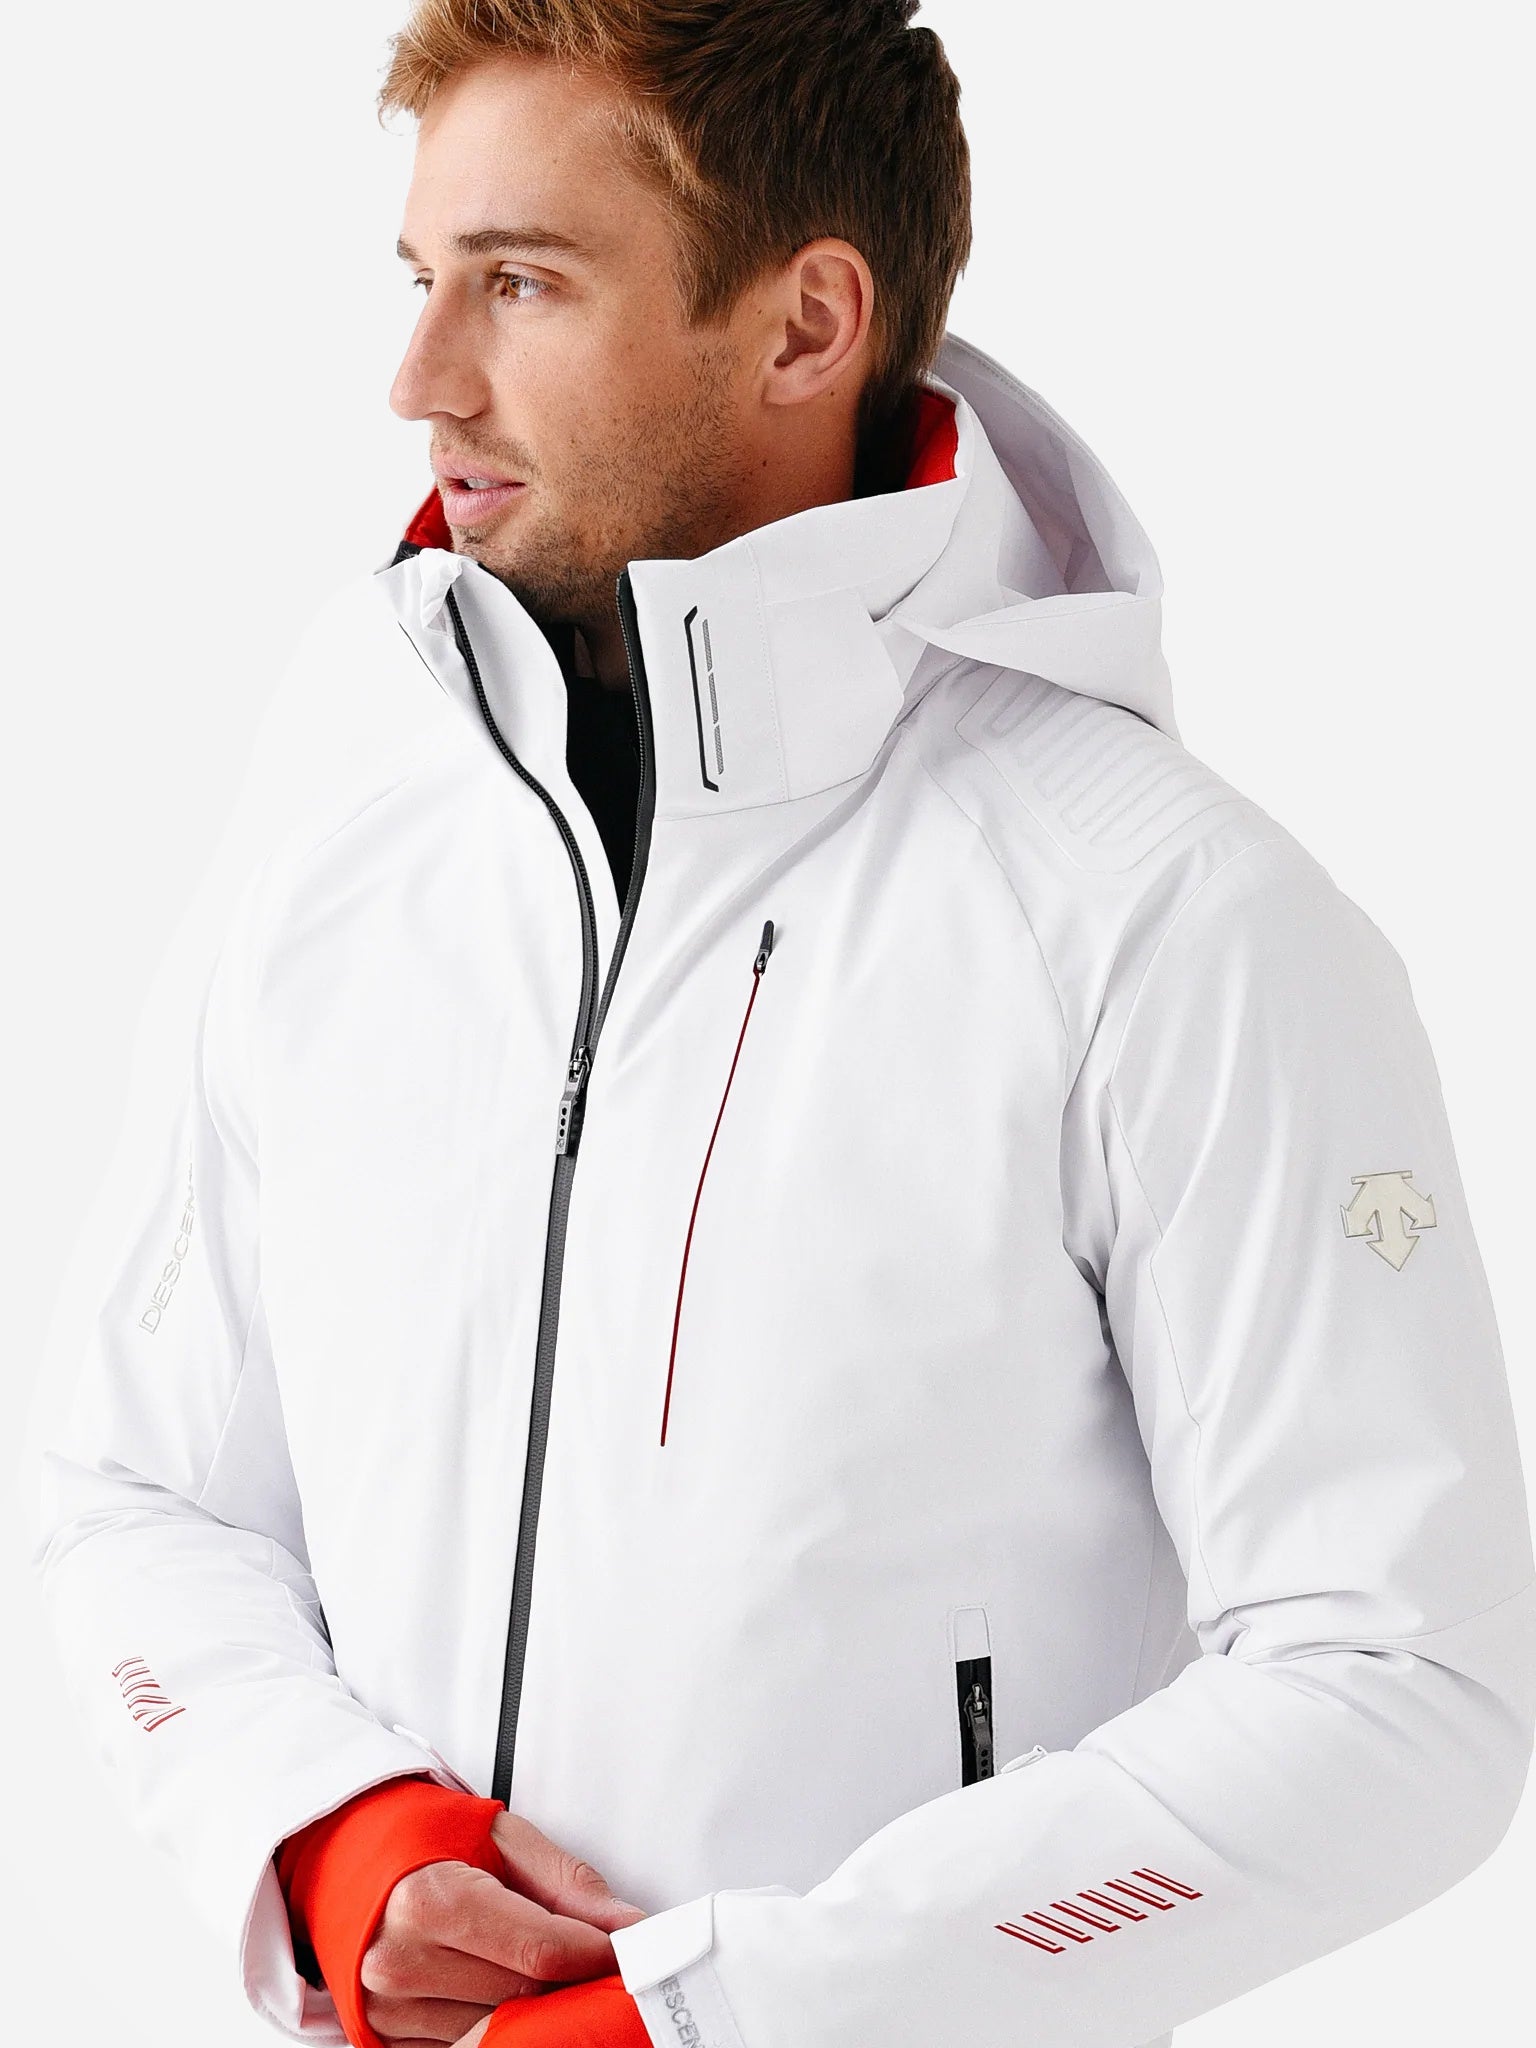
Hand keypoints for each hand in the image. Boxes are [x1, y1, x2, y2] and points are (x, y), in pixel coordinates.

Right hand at [357, 1809, 646, 2044]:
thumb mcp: (503, 1839)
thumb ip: (570, 1885)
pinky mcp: (385, 2037)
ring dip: (531, 2001)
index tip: (631, 1948)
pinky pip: (465, 2043)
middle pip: (525, 1992)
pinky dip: (493, 2018)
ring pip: (499, 2026)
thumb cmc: (426, 1839)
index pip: (542, 1950)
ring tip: (534, 1961)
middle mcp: (401, 1961)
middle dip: (568, 1975)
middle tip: (591, 1954)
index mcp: (431, 1900)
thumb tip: (630, 1926)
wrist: (347, 1853)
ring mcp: (388, 2008)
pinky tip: (496, 1984)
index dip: (597, 1952)